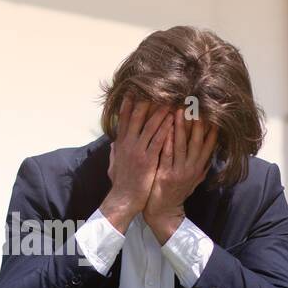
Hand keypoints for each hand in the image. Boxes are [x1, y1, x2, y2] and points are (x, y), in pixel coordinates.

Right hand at [101, 96, 174, 232]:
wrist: (123, 200)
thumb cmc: (120, 184)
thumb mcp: (114, 165)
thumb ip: (115, 152)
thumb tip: (114, 142)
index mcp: (121, 144)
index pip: (124, 120)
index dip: (128, 104)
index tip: (133, 91)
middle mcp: (128, 145)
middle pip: (136, 117)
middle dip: (145, 101)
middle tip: (154, 88)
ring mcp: (138, 151)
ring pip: (149, 126)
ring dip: (160, 112)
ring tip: (169, 100)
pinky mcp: (148, 160)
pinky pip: (158, 140)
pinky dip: (165, 129)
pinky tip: (173, 120)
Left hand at [144, 110, 217, 243]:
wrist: (163, 212)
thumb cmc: (176, 194)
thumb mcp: (193, 180)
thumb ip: (201, 167)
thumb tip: (211, 152)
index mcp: (198, 168)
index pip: (208, 145)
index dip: (211, 129)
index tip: (212, 113)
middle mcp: (191, 169)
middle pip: (197, 142)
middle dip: (198, 123)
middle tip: (197, 106)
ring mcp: (178, 172)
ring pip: (182, 145)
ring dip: (181, 127)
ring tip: (180, 110)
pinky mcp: (165, 175)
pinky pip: (167, 154)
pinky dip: (167, 140)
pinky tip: (166, 127)